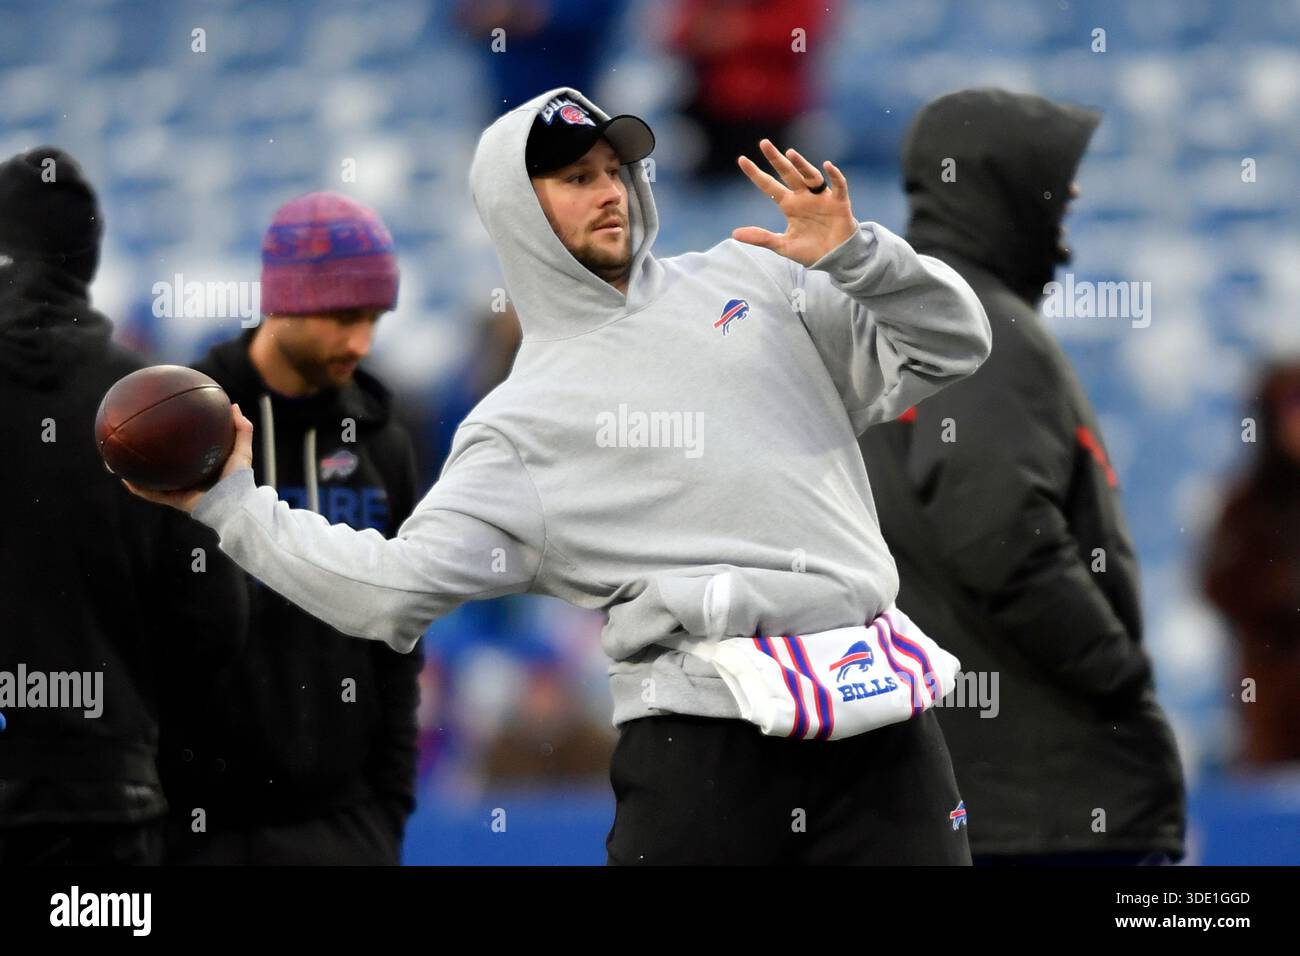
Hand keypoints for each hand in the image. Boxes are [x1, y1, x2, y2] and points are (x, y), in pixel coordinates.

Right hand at [123, 403, 254, 513]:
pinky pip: (152, 494)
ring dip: (135, 471)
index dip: (172, 441)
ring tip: (118, 460)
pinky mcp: (175, 501)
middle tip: (135, 438)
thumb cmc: (241, 479)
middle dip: (147, 453)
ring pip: (152, 480)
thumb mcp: (242, 450)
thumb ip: (241, 429)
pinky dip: (139, 488)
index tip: (162, 425)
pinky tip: (126, 479)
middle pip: (163, 464)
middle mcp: (188, 477)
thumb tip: (233, 405)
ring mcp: (180, 490)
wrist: (236, 504)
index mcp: (201, 466)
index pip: (182, 451)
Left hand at [733, 139, 857, 266]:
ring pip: (810, 176)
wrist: (835, 259)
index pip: (769, 185)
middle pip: (788, 174)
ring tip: (790, 154)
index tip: (741, 159)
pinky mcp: (839, 202)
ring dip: (801, 165)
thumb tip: (734, 233)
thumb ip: (761, 238)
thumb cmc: (810, 251)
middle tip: (764, 143)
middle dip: (776, 159)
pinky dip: (835, 176)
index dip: (756, 174)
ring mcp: (821, 197)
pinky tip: (827, 165)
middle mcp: (803, 196)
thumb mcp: (782, 245)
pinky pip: (838, 185)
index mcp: (789, 205)